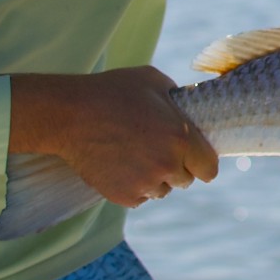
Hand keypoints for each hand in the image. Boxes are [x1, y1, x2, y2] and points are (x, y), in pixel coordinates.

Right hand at [9, 66, 218, 207]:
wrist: (69, 114)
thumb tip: (190, 110)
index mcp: (181, 138)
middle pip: (185, 180)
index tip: (194, 159)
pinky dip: (134, 186)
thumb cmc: (113, 92)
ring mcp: (144, 183)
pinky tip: (120, 165)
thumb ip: (179, 99)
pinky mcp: (123, 196)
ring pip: (162, 190)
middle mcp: (166, 165)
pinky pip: (140, 197)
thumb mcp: (154, 82)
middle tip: (156, 150)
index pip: (209, 169)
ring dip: (155, 178)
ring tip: (135, 155)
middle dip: (176, 167)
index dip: (202, 163)